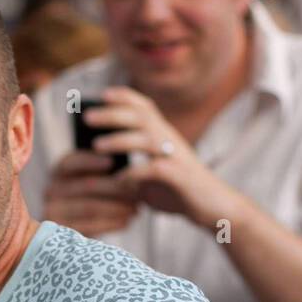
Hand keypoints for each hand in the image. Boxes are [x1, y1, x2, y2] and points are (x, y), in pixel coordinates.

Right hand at [43, 149, 138, 236]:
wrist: (79, 225)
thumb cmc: (96, 194)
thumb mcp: (96, 176)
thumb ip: (105, 168)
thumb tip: (127, 168)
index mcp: (59, 170)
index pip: (72, 162)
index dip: (91, 162)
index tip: (112, 163)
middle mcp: (51, 190)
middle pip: (85, 186)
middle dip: (115, 188)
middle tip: (137, 191)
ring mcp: (53, 212)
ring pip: (89, 207)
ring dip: (116, 208)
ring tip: (135, 209)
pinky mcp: (62, 232)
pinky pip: (89, 227)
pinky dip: (110, 224)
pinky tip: (126, 222)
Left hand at [89, 86, 237, 229]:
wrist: (214, 207)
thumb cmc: (179, 192)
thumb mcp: (151, 177)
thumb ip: (131, 170)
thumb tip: (104, 171)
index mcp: (165, 135)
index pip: (145, 107)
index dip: (125, 97)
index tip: (103, 94)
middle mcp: (171, 140)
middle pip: (141, 117)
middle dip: (113, 114)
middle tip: (87, 117)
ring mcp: (176, 157)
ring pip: (147, 138)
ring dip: (120, 140)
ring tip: (96, 146)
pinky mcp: (180, 177)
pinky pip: (154, 170)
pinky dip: (134, 174)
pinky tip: (119, 181)